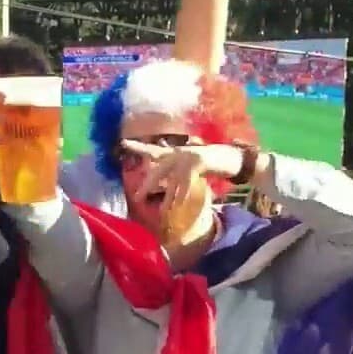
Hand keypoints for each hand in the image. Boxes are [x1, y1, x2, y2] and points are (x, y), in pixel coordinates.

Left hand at [119, 140, 240, 214]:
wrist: (230, 157)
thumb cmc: (208, 163)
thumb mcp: (189, 166)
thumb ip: (175, 172)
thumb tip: (161, 181)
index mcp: (174, 152)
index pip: (152, 149)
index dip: (137, 147)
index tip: (122, 142)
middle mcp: (178, 152)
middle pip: (159, 170)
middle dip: (148, 185)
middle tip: (138, 197)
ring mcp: (188, 156)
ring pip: (173, 179)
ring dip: (168, 197)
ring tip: (163, 210)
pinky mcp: (199, 162)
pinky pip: (187, 182)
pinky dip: (183, 193)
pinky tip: (179, 203)